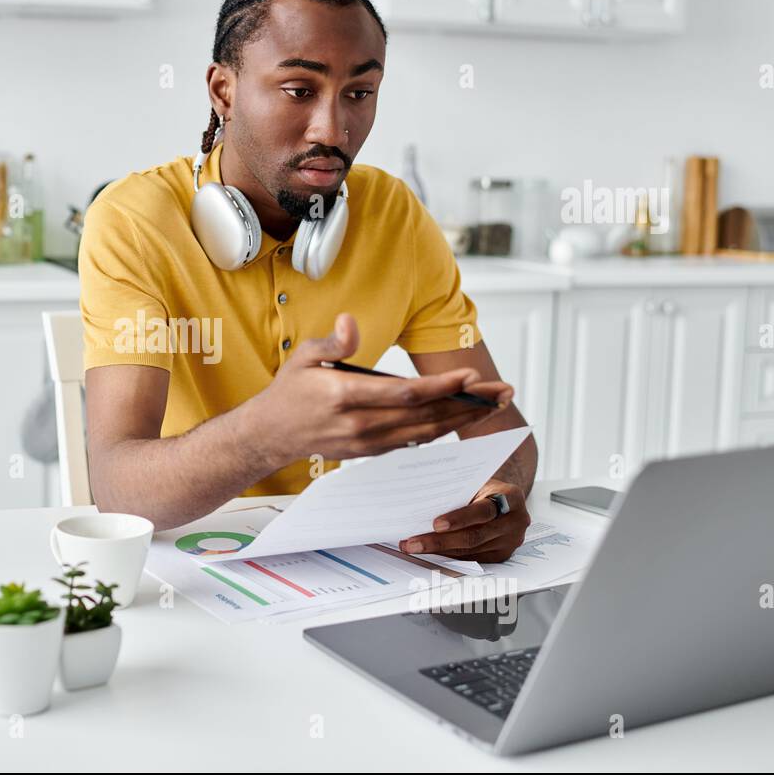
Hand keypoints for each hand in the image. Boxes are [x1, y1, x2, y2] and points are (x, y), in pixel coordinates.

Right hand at [248, 313, 513, 469]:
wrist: (270, 435)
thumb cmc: (289, 391)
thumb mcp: (302, 357)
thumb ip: (331, 343)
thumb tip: (349, 323)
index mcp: (344, 397)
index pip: (404, 393)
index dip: (441, 386)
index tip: (470, 376)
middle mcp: (360, 424)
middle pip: (425, 416)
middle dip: (468, 404)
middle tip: (503, 392)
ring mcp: (367, 442)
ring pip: (425, 432)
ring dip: (462, 419)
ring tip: (494, 405)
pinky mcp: (370, 451)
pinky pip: (413, 441)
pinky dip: (441, 430)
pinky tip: (462, 418)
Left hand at [400, 479, 530, 562]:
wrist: (504, 498)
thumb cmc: (485, 487)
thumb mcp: (477, 482)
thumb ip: (459, 492)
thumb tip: (421, 503)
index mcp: (511, 497)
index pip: (482, 511)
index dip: (458, 519)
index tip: (435, 524)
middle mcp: (515, 521)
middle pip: (474, 536)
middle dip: (439, 541)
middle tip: (413, 542)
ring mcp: (510, 541)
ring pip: (470, 551)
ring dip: (439, 550)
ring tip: (414, 546)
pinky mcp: (502, 555)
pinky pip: (472, 558)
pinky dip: (448, 555)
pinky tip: (430, 551)